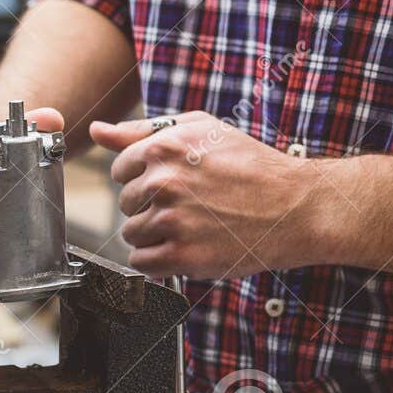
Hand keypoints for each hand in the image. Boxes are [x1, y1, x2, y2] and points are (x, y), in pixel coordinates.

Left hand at [91, 112, 324, 279]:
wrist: (296, 206)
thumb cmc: (249, 165)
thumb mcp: (200, 130)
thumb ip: (142, 131)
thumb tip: (97, 131)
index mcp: (162, 148)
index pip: (120, 171)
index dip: (145, 178)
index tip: (174, 183)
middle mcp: (163, 182)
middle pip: (126, 204)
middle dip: (151, 206)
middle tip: (191, 205)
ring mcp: (172, 220)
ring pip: (132, 234)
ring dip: (155, 234)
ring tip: (192, 225)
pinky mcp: (183, 256)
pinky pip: (142, 263)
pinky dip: (157, 260)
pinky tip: (184, 247)